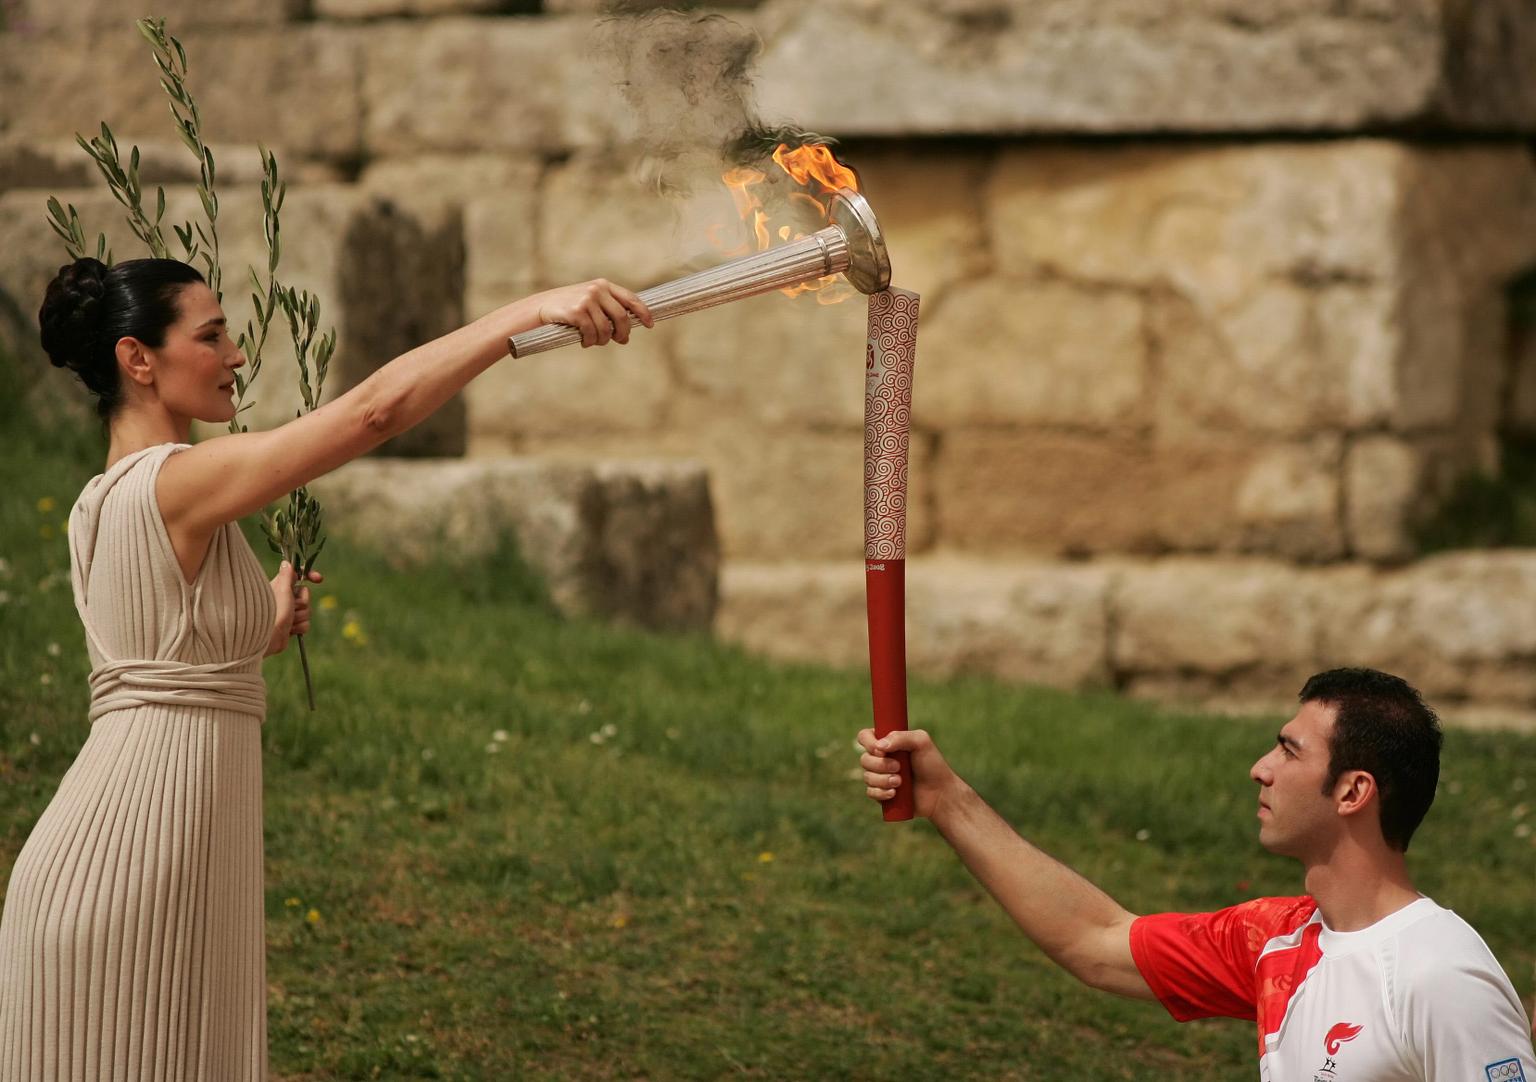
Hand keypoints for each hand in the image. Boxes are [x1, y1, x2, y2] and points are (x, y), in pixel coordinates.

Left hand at [266, 561, 324, 656]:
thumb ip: (287, 575)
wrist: (267, 638)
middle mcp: (284, 599)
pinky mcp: (291, 626)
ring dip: (300, 617)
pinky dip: (299, 628)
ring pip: (307, 611)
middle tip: (291, 607)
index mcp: (280, 587)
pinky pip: (305, 624)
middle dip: (302, 603)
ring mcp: (288, 613)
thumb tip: (286, 562)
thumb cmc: (273, 611)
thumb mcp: (282, 589)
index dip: (309, 576)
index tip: (318, 579)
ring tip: (288, 621)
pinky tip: (289, 630)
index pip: (298, 576)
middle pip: (306, 596)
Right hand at [536, 279, 653, 347]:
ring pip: (606, 329)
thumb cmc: (569, 307)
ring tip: (595, 341)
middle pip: (622, 317)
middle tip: (620, 341)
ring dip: (602, 340)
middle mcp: (597, 289)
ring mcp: (587, 299)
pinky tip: (584, 342)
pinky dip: (590, 342)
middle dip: (623, 333)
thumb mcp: (591, 302)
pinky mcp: (577, 311)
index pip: (630, 298)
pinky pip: (592, 334)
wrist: (541, 307)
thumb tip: (625, 335)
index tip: (650, 325)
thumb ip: (608, 311)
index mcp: (604, 285)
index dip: (643, 312)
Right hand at [857, 727, 964, 820]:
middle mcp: (881, 758)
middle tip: (899, 768)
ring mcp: (880, 776)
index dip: (868, 743)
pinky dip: (881, 793)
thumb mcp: (921, 742)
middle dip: (880, 765)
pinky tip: (894, 793)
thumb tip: (879, 747)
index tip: (882, 751)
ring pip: (867, 777)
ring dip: (883, 780)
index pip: (864, 737)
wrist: (940, 793)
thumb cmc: (932, 765)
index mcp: (887, 742)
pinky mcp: (881, 793)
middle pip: (864, 759)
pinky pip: (870, 792)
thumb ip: (901, 737)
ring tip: (900, 783)